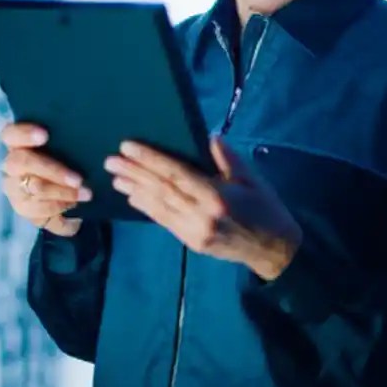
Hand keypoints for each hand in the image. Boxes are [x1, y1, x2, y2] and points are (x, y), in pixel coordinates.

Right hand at [1, 122, 91, 236]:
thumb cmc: (70, 158)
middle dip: (53, 171)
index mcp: (18, 143)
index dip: (24, 134)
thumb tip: (93, 149)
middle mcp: (11, 166)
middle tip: (78, 179)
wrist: (71, 192)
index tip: (45, 135)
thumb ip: (72, 141)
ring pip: (33, 189)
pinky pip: (38, 212)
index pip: (10, 134)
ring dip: (63, 193)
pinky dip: (60, 210)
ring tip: (87, 194)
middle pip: (22, 163)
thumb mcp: (70, 147)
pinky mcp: (24, 210)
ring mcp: (14, 189)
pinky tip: (76, 209)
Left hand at [105, 137, 302, 280]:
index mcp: (217, 196)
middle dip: (135, 173)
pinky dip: (148, 208)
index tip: (128, 146)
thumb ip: (229, 159)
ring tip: (115, 178)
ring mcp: (195, 232)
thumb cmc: (266, 208)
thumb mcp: (253, 179)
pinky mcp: (192, 243)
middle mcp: (202, 215)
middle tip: (111, 161)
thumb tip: (208, 137)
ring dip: (135, 191)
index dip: (150, 159)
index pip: (176, 173)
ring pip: (159, 207)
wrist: (274, 250)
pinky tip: (133, 197)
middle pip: (162, 190)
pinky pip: (165, 222)